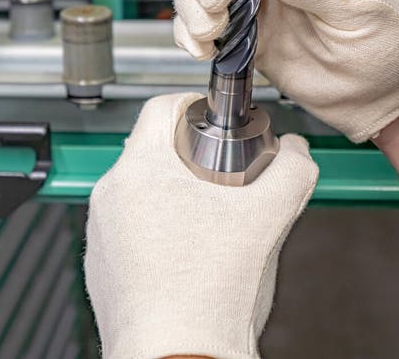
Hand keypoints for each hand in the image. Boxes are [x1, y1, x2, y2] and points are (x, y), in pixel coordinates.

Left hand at [85, 92, 317, 358]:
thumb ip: (291, 172)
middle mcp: (109, 196)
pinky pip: (128, 230)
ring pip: (139, 191)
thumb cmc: (207, 295)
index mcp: (140, 169)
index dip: (192, 104)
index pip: (160, 106)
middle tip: (222, 173)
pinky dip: (156, 231)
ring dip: (172, 194)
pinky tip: (188, 254)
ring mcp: (100, 234)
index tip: (212, 118)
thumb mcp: (267, 218)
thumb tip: (298, 153)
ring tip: (209, 219)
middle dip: (189, 155)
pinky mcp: (100, 269)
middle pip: (151, 149)